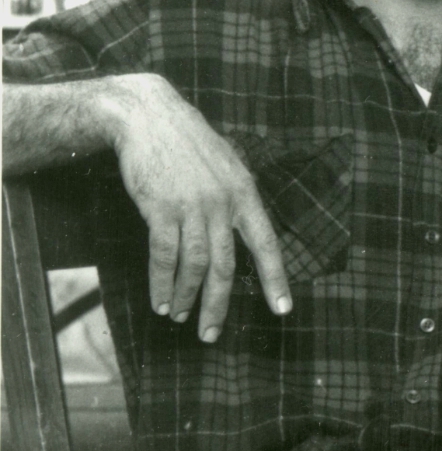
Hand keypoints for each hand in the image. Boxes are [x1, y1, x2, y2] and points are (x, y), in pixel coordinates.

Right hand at [108, 74, 290, 340]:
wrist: (150, 116)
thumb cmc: (188, 144)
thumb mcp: (226, 165)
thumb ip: (235, 199)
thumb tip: (240, 234)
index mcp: (246, 193)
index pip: (267, 243)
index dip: (276, 278)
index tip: (283, 310)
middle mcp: (224, 202)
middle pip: (227, 265)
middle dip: (218, 304)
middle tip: (210, 333)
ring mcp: (193, 205)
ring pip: (195, 264)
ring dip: (185, 296)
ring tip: (178, 316)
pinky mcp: (161, 207)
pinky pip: (164, 255)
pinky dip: (161, 282)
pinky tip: (158, 299)